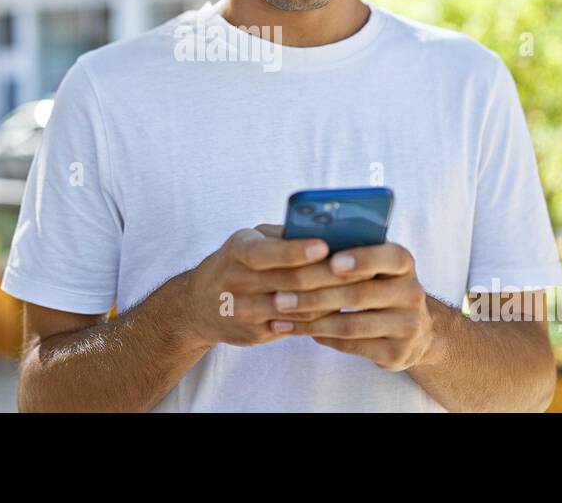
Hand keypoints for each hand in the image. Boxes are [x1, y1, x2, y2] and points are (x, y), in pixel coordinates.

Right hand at [184, 224, 374, 347]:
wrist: (197, 305)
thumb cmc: (238, 262)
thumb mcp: (251, 240)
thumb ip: (284, 235)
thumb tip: (329, 227)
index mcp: (237, 251)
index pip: (267, 252)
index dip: (296, 251)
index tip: (325, 246)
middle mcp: (236, 282)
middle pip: (290, 282)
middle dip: (329, 276)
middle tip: (364, 268)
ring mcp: (243, 312)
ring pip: (297, 309)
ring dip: (331, 300)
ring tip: (361, 289)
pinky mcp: (253, 335)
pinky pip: (293, 329)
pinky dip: (319, 320)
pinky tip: (341, 310)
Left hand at [272, 242, 435, 370]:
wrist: (411, 330)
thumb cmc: (375, 284)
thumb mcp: (371, 264)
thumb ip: (346, 250)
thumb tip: (299, 238)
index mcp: (404, 262)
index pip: (389, 257)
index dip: (361, 259)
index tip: (331, 261)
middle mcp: (412, 293)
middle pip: (360, 294)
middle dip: (315, 296)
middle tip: (280, 297)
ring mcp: (408, 326)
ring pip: (351, 324)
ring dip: (311, 321)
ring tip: (282, 317)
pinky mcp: (397, 354)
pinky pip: (351, 345)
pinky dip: (321, 337)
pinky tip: (299, 330)